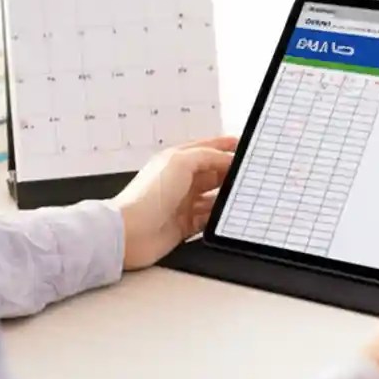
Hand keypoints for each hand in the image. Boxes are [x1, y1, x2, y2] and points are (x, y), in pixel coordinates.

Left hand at [112, 135, 237, 269]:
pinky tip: (227, 216)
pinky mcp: (184, 225)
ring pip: (212, 197)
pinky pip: (208, 219)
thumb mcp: (180, 162)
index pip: (206, 149)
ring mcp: (182, 203)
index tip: (243, 147)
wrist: (130, 232)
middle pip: (212, 173)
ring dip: (226, 196)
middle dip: (230, 172)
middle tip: (248, 174)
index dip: (224, 146)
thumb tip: (227, 158)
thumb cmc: (147, 195)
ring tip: (242, 195)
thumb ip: (207, 156)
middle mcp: (179, 181)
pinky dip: (218, 217)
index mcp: (176, 161)